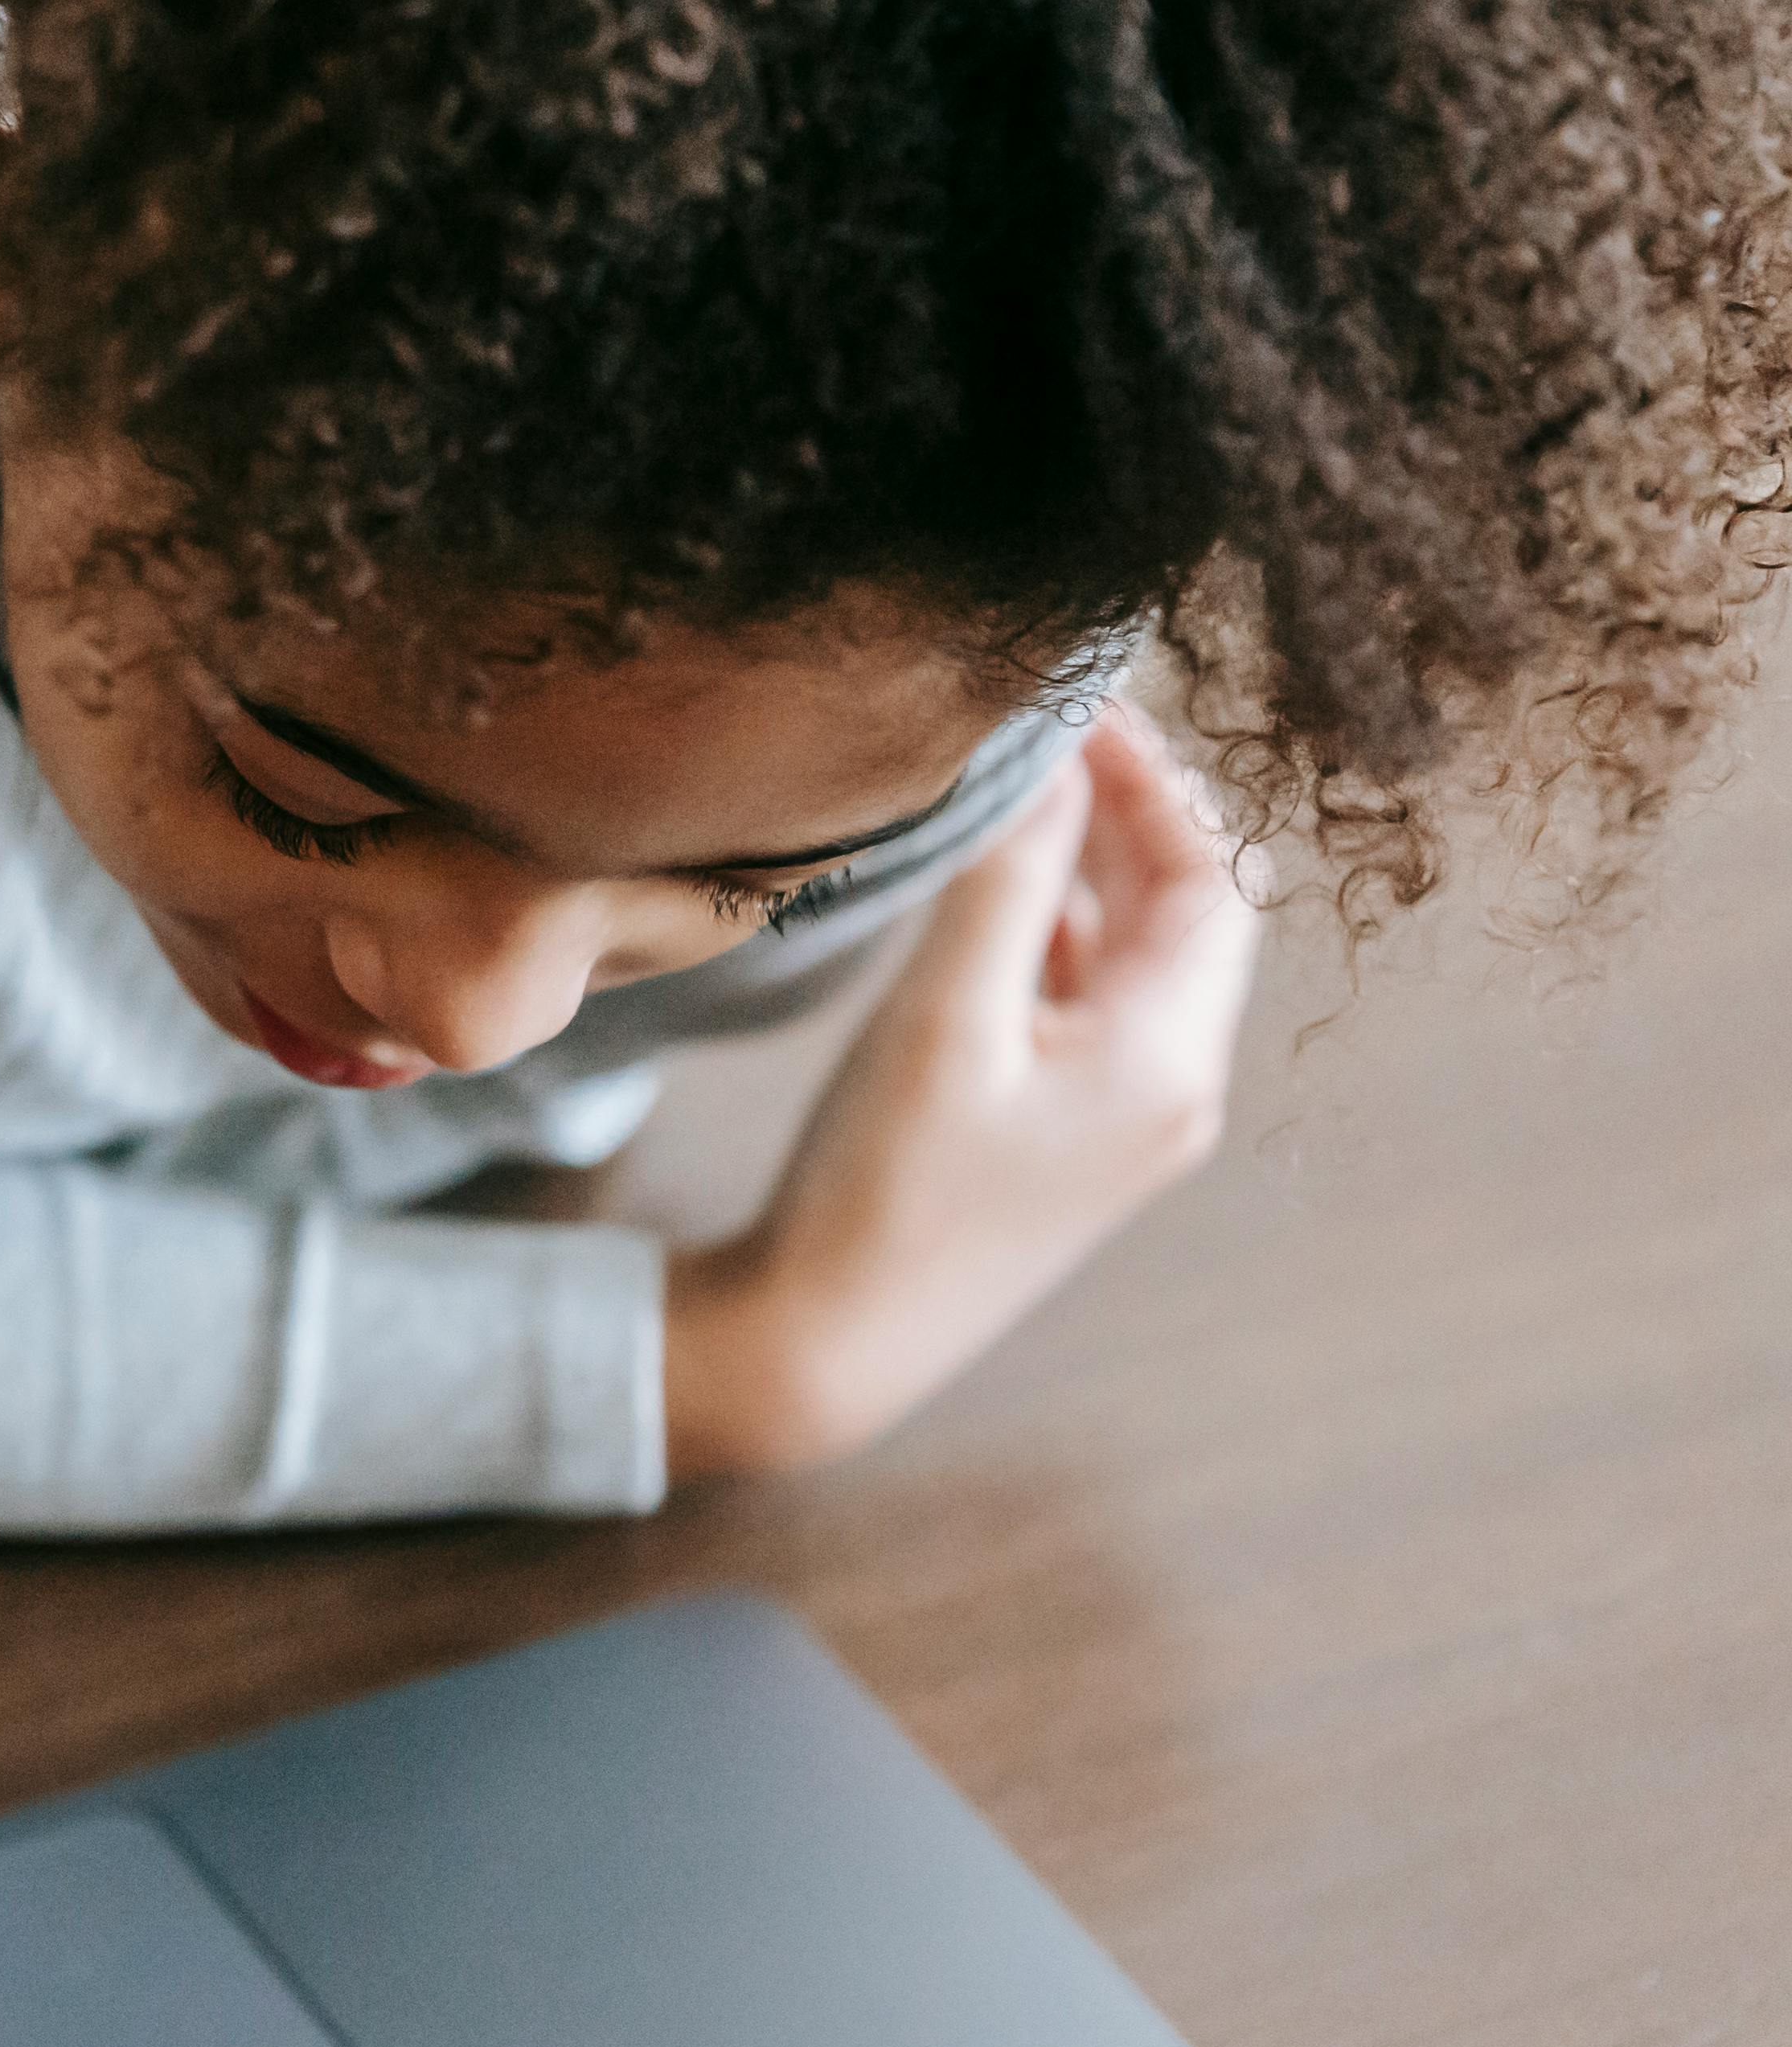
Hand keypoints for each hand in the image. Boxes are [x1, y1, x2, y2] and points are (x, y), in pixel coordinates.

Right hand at [666, 706, 1254, 1479]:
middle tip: (1043, 723)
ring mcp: (1122, 1114)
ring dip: (1090, 860)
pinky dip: (1054, 924)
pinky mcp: (1066, 1131)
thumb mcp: (943, 1020)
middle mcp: (1171, 1085)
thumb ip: (1006, 882)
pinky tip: (991, 889)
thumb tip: (1046, 757)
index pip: (1214, 876)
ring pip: (1134, 950)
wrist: (832, 1342)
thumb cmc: (887, 1190)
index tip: (1075, 703)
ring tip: (1014, 781)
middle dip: (1131, 806)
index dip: (1159, 777)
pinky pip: (1085, 998)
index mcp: (1169, 1059)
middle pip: (1188, 908)